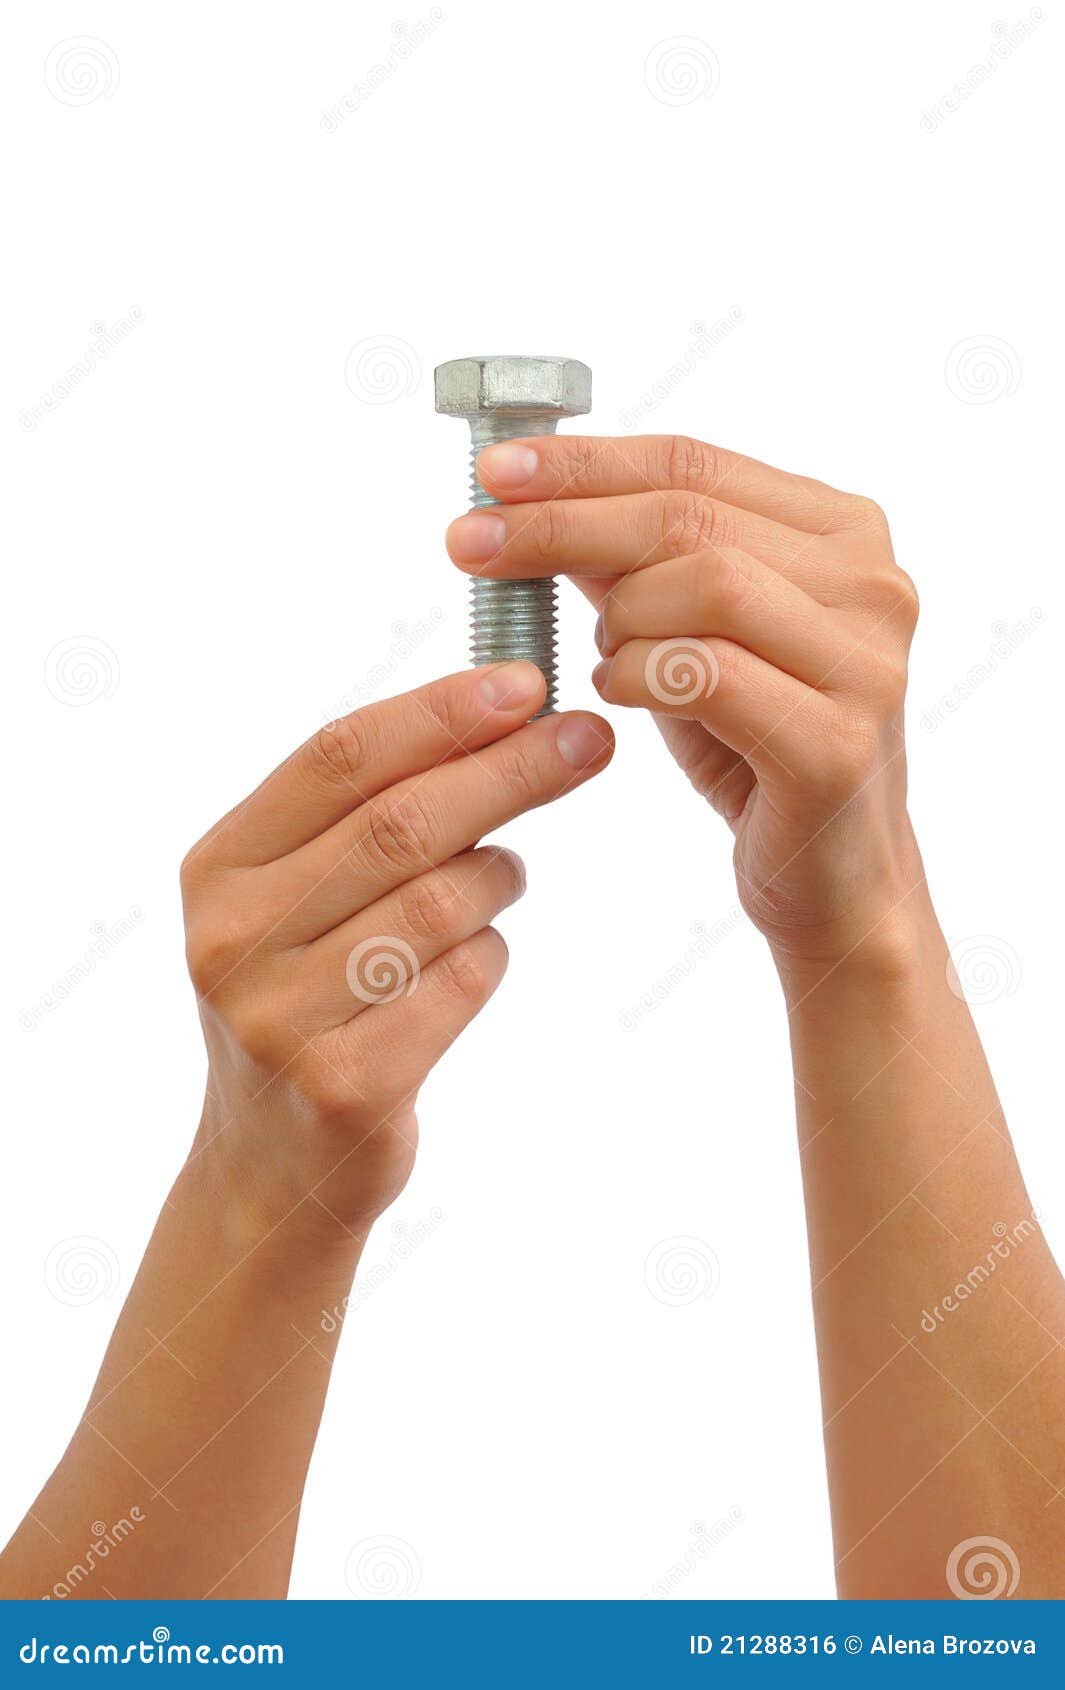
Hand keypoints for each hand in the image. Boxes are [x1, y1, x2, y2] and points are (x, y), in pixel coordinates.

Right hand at [180, 664, 611, 1237]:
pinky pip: (462, 982)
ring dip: (498, 877)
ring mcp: (280, 1017)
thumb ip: (363, 814)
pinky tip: (472, 960)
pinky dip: (489, 956)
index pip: (338, 756)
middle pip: (399, 822)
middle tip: (588, 740)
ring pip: (441, 902)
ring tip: (503, 877)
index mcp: (220, 867)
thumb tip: (503, 712)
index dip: (440, 712)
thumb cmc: (308, 997)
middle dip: (507, 770)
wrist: (274, 1164)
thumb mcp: (295, 898)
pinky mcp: (344, 1084)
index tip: (527, 684)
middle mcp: (233, 936)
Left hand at [447, 436, 922, 965]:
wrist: (834, 880)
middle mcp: (874, 584)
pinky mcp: (836, 745)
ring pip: (706, 584)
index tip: (492, 473)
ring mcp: (865, 664)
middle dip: (564, 525)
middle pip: (691, 517)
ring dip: (618, 616)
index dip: (585, 463)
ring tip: (598, 657)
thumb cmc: (755, 748)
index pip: (696, 462)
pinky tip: (616, 692)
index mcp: (844, 534)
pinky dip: (638, 674)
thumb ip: (635, 565)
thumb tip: (532, 498)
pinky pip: (706, 675)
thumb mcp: (690, 636)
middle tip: (470, 544)